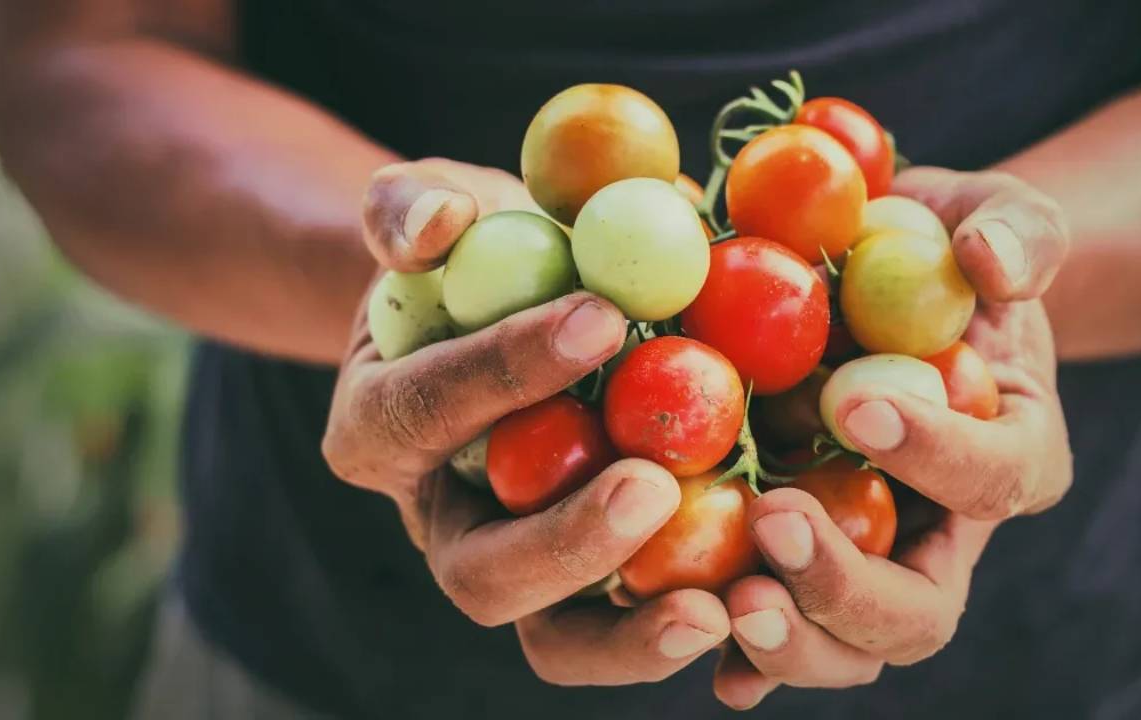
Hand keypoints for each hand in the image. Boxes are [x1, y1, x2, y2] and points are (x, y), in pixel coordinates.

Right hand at [323, 159, 729, 684]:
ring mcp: (521, 565)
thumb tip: (439, 223)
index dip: (505, 370)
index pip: (428, 409)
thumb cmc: (473, 259)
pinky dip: (688, 626)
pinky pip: (631, 629)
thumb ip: (410, 208)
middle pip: (482, 573)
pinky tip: (759, 598)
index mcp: (381, 430)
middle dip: (565, 541)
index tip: (601, 318)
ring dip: (633, 633)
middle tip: (651, 487)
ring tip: (716, 604)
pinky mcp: (595, 585)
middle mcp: (444, 521)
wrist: (510, 315)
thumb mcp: (430, 210)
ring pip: (555, 637)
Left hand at [713, 168, 1073, 708]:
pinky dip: (739, 655)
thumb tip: (989, 261)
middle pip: (918, 609)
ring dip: (791, 637)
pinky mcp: (794, 558)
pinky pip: (774, 626)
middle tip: (775, 520)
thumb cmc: (943, 248)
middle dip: (847, 583)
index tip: (859, 404)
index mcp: (1009, 454)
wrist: (881, 284)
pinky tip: (697, 643)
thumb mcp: (995, 214)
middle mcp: (940, 531)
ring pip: (847, 645)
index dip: (936, 453)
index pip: (995, 477)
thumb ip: (1018, 228)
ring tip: (725, 602)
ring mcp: (864, 557)